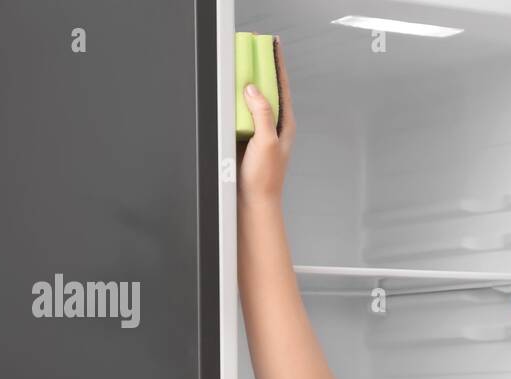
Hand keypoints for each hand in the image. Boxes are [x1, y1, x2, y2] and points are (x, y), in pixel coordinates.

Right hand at [238, 36, 294, 205]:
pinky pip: (237, 112)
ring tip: (237, 66)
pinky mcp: (243, 136)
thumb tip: (252, 88)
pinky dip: (232, 100)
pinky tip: (225, 92)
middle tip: (251, 50)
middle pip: (266, 89)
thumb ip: (262, 113)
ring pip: (250, 99)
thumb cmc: (265, 178)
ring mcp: (257, 129)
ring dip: (244, 84)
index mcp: (284, 123)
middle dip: (259, 68)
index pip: (282, 86)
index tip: (272, 45)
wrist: (252, 201)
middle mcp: (272, 124)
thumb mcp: (266, 141)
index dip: (277, 64)